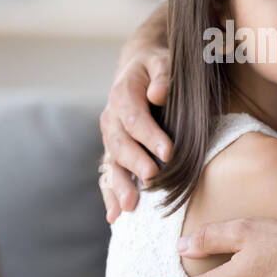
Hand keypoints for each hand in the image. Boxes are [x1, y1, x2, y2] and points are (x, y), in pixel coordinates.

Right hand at [99, 35, 172, 222]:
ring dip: (119, 185)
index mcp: (122, 95)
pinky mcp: (113, 151)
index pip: (134, 118)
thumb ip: (163, 74)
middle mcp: (111, 118)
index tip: (168, 152)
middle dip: (135, 163)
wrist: (138, 68)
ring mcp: (110, 137)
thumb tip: (158, 93)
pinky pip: (108, 173)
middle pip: (120, 144)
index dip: (149, 136)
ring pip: (111, 163)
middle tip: (152, 179)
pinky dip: (110, 194)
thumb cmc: (156, 66)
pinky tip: (114, 216)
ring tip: (130, 207)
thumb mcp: (162, 60)